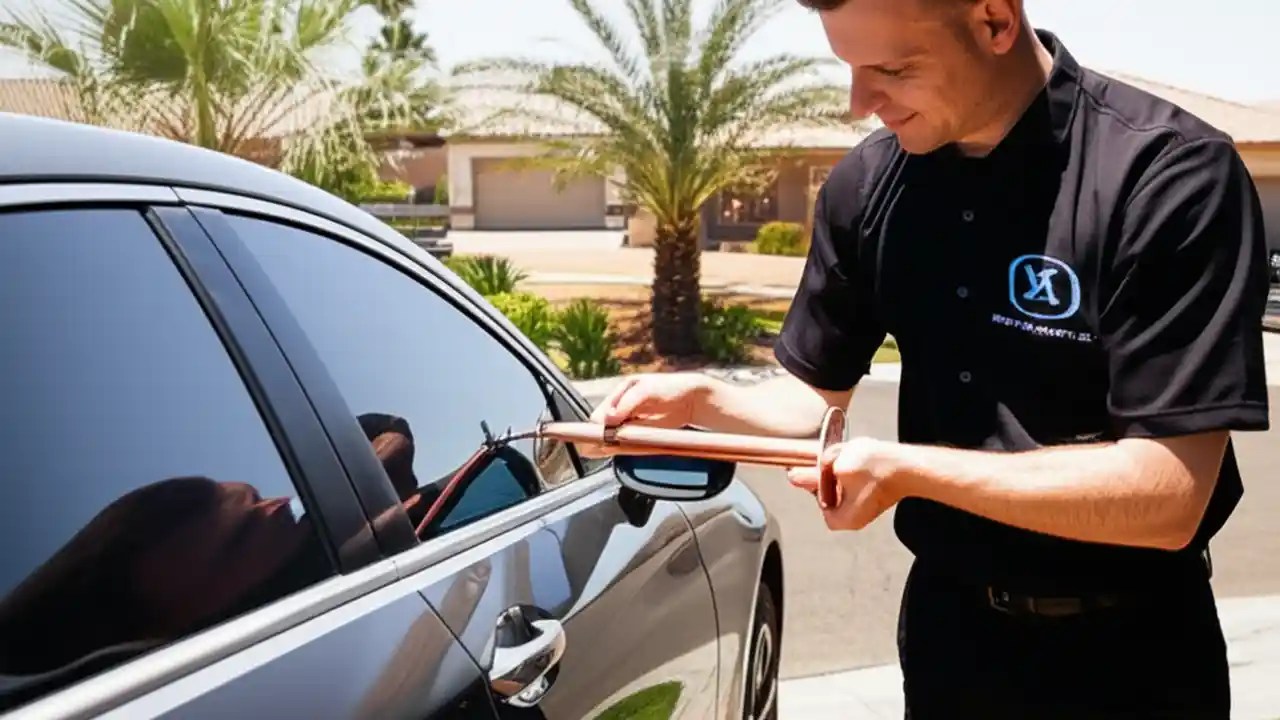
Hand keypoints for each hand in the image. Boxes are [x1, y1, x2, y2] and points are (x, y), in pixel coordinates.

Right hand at [580, 373, 710, 457]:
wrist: (693, 399)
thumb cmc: (671, 387)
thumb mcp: (647, 389)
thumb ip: (627, 402)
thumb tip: (609, 418)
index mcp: (620, 392)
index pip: (601, 412)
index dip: (596, 425)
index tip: (595, 435)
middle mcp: (622, 407)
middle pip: (603, 426)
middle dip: (599, 436)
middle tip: (595, 446)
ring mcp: (631, 422)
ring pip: (612, 436)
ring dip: (606, 443)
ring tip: (597, 450)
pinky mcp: (640, 433)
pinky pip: (625, 442)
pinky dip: (618, 447)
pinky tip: (610, 451)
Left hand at [787, 437, 903, 530]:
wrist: (909, 465)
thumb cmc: (877, 467)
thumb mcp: (837, 466)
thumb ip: (812, 474)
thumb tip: (792, 477)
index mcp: (842, 518)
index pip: (816, 500)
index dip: (816, 482)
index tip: (821, 468)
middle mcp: (853, 518)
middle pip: (826, 494)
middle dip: (828, 475)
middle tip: (838, 461)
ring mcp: (864, 507)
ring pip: (839, 485)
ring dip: (840, 468)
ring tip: (851, 458)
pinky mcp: (871, 494)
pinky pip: (852, 481)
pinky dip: (852, 468)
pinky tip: (859, 459)